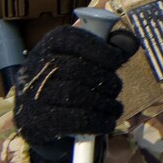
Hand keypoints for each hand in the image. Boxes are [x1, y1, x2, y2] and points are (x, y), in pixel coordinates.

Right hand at [14, 25, 136, 162]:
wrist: (39, 118)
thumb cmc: (69, 80)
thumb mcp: (84, 58)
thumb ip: (108, 49)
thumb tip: (130, 42)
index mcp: (50, 44)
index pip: (75, 40)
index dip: (102, 50)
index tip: (118, 61)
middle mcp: (35, 66)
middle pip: (77, 69)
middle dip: (105, 80)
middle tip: (116, 88)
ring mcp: (33, 95)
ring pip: (75, 94)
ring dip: (104, 102)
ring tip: (115, 107)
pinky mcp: (38, 122)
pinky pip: (74, 120)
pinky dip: (98, 121)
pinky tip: (108, 122)